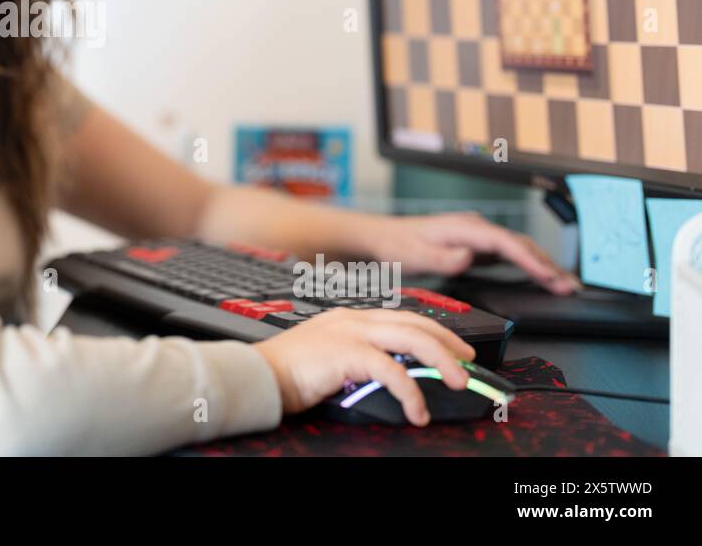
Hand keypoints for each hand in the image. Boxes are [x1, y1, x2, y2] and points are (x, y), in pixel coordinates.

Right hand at [254, 307, 474, 425]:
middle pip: (415, 322)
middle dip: (448, 342)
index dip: (434, 330)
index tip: (454, 347)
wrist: (260, 373)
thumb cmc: (288, 370)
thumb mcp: (330, 357)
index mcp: (349, 317)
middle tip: (467, 363)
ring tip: (458, 382)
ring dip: (442, 361)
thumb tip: (390, 375)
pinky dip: (411, 392)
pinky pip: (392, 371)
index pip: (402, 316)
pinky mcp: (347, 353)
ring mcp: (350, 332)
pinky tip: (417, 410)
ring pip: (412, 338)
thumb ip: (358, 357)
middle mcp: (353, 319)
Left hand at [363, 211, 581, 293]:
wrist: (382, 237)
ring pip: (518, 248)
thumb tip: (470, 257)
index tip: (550, 277)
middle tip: (570, 288)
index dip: (532, 260)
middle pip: (520, 244)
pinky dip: (528, 265)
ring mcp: (477, 235)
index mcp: (466, 227)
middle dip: (547, 265)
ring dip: (542, 265)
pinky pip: (509, 254)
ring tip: (566, 286)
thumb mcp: (417, 256)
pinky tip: (541, 277)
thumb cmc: (398, 245)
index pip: (508, 243)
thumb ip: (444, 259)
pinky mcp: (475, 245)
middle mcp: (476, 227)